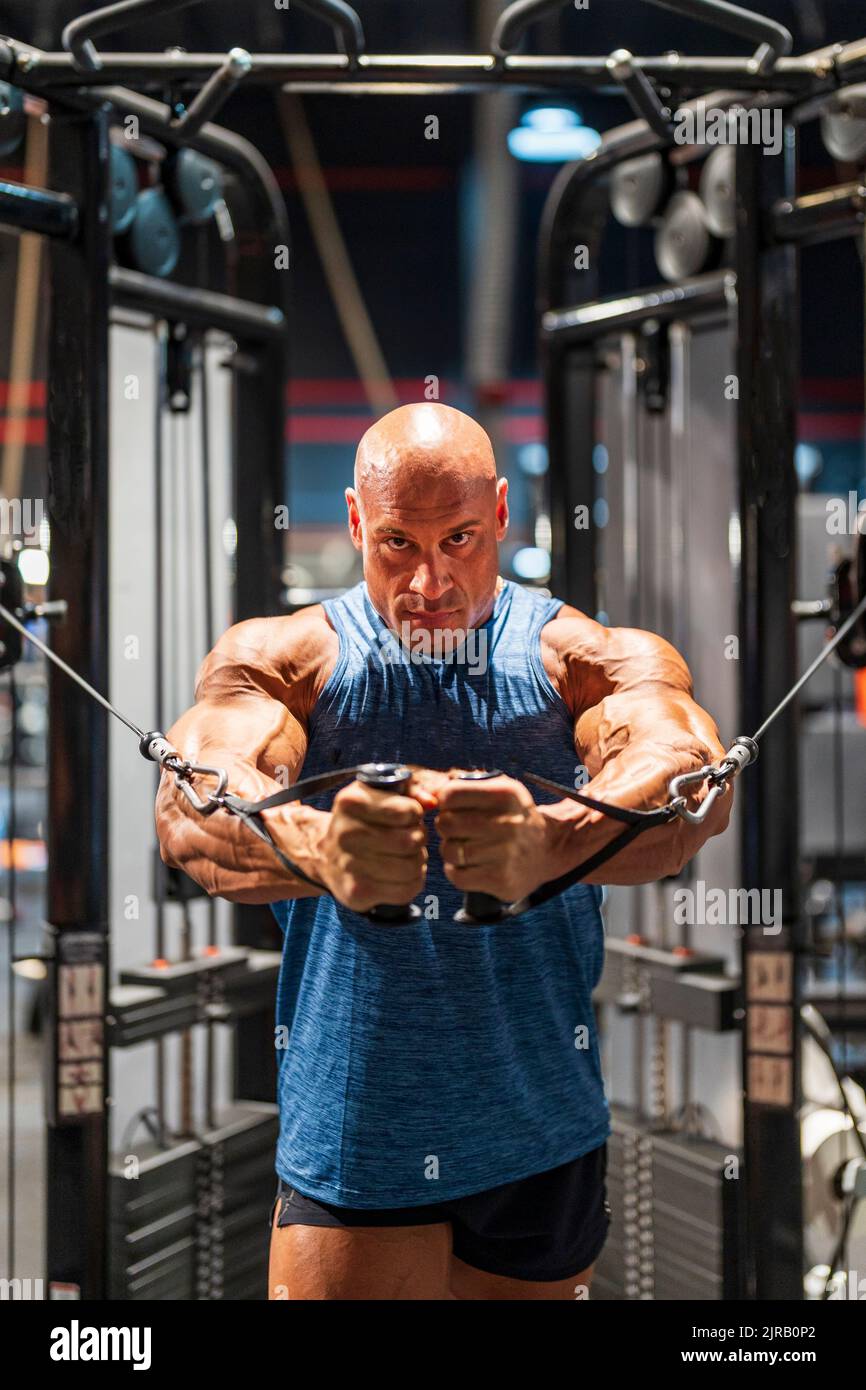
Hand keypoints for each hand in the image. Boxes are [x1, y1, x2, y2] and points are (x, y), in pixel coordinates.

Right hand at [315, 775, 433, 914]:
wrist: (326, 854)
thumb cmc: (361, 819)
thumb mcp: (378, 794)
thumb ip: (409, 791)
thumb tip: (432, 803)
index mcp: (350, 802)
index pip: (407, 811)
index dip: (415, 814)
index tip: (407, 817)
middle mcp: (346, 833)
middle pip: (412, 841)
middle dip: (419, 838)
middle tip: (411, 838)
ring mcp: (349, 865)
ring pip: (412, 867)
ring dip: (417, 861)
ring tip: (406, 855)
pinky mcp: (357, 892)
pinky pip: (406, 890)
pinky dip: (412, 882)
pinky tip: (401, 874)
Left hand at [436, 773, 550, 903]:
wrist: (547, 848)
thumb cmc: (513, 815)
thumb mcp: (500, 789)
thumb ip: (465, 785)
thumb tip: (430, 794)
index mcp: (505, 795)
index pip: (451, 794)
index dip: (445, 801)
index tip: (453, 807)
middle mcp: (507, 823)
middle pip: (446, 823)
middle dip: (446, 825)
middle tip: (457, 828)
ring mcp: (505, 854)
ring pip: (449, 850)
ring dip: (450, 849)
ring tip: (464, 846)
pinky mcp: (501, 880)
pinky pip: (457, 876)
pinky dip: (456, 870)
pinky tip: (468, 864)